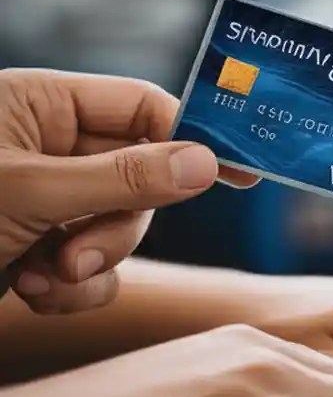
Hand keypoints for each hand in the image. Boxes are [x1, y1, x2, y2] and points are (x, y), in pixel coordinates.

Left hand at [0, 69, 254, 313]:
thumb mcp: (31, 191)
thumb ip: (123, 178)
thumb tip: (205, 163)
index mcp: (40, 105)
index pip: (142, 108)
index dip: (191, 138)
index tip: (240, 173)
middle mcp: (47, 147)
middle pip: (140, 180)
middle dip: (116, 228)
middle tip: (79, 257)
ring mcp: (46, 201)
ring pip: (120, 230)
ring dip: (92, 264)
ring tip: (41, 278)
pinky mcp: (39, 249)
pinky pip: (94, 270)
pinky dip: (71, 291)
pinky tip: (28, 290)